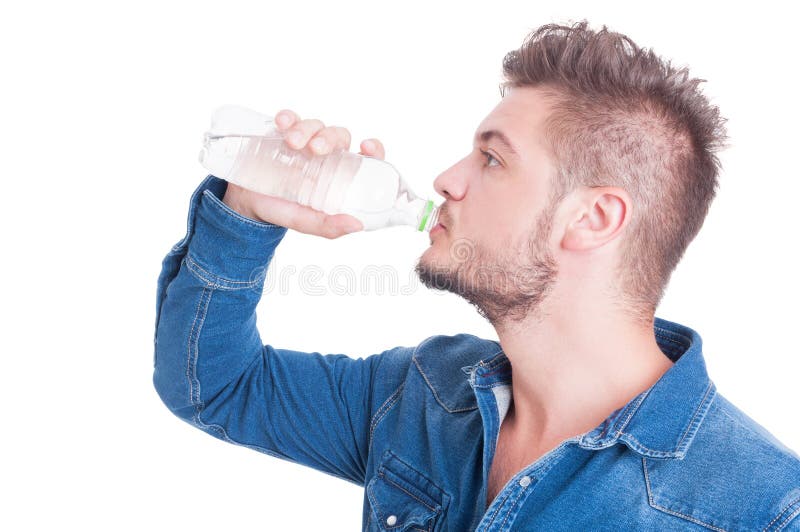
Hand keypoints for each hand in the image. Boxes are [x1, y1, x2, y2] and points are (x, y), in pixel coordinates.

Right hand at [221, 109, 385, 238]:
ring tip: (292, 142)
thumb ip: (329, 226)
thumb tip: (358, 225)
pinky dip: (288, 117)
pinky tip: (282, 122)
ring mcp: (304, 142)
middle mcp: (325, 156)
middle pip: (338, 137)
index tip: (367, 146)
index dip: (373, 150)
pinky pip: (290, 119)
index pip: (365, 158)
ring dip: (307, 129)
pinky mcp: (282, 133)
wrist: (246, 203)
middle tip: (316, 149)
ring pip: (315, 125)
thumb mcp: (305, 223)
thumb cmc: (282, 211)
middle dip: (329, 137)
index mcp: (338, 175)